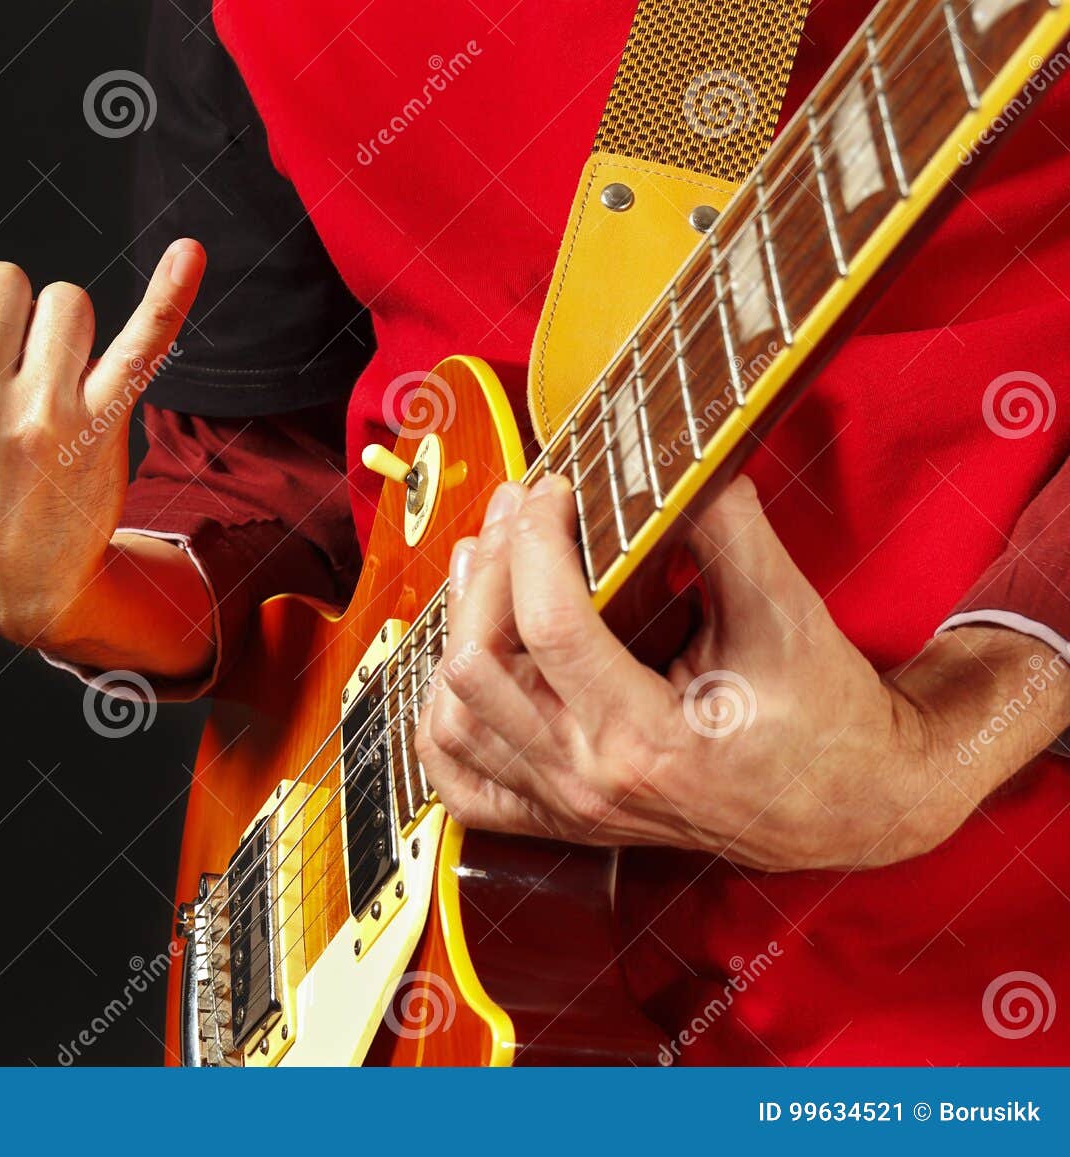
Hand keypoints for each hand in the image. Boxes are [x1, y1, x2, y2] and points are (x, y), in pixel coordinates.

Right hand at [0, 131, 212, 674]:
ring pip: (66, 300)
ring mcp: (36, 416)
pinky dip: (169, 295)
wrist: (9, 583)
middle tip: (12, 366)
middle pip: (1, 276)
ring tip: (53, 388)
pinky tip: (189, 255)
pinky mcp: (96, 427)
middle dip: (14, 306)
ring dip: (68, 329)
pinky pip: (141, 342)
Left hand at [415, 474, 1052, 870]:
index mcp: (648, 740)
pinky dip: (443, 719)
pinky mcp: (555, 818)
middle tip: (516, 507)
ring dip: (456, 630)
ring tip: (481, 561)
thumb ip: (726, 530)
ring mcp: (564, 806)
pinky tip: (460, 661)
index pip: (550, 625)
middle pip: (481, 663)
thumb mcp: (786, 614)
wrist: (849, 807)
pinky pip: (460, 780)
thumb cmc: (824, 717)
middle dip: (490, 567)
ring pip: (451, 718)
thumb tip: (672, 453)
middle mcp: (589, 781)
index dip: (536, 541)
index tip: (551, 489)